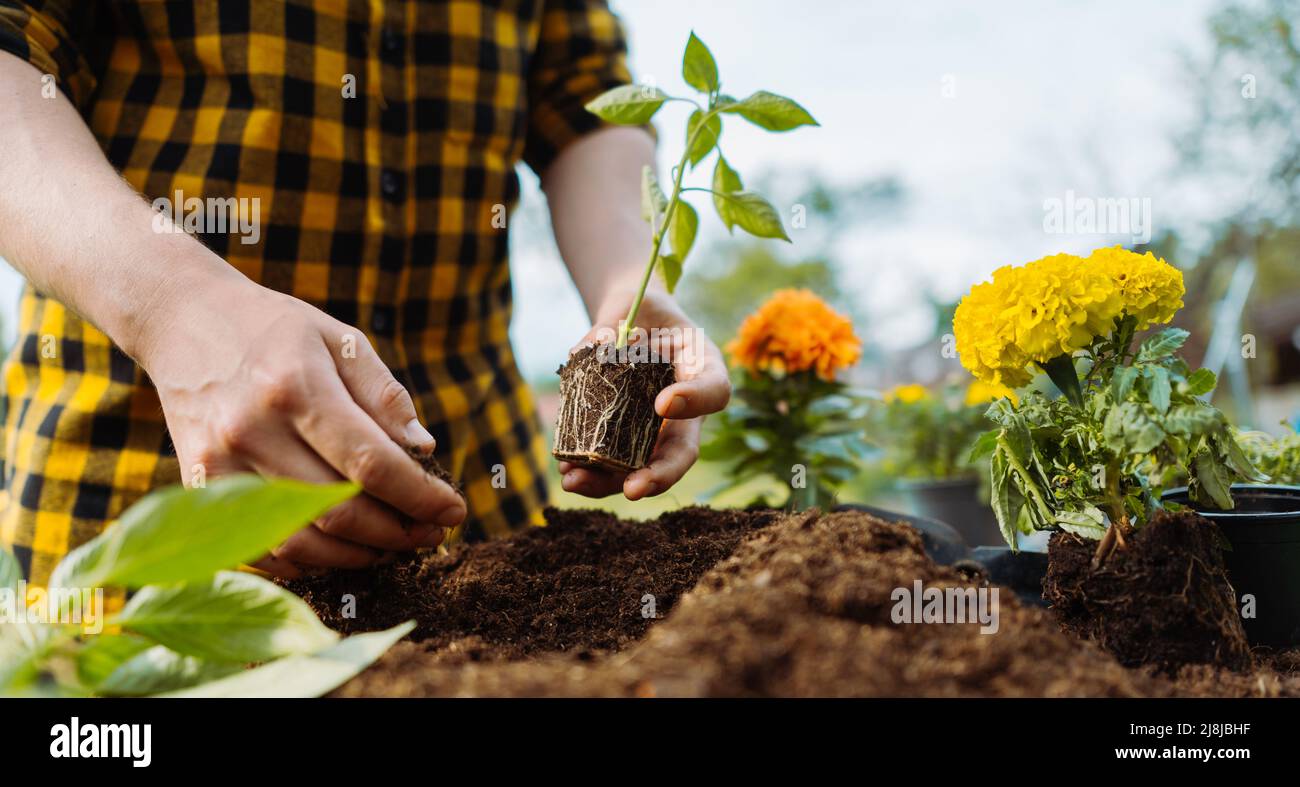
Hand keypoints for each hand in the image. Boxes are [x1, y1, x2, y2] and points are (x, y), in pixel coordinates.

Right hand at [136, 270, 465, 577]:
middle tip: (431, 533)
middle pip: (340, 510)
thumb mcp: (341, 339)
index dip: (420, 496)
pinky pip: (262, 550)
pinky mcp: (198, 488)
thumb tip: (425, 450)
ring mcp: (219, 464)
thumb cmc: (276, 329)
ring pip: (303, 541)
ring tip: (394, 544)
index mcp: (295, 386)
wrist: (182, 322)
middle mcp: (252, 430)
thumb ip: (384, 396)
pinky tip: (343, 548)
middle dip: (399, 531)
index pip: (371, 463)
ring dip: (359, 554)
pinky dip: (310, 562)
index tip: (454, 509)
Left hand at [558, 290, 729, 499]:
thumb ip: (613, 324)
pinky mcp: (626, 435)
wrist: (631, 320)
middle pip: (681, 452)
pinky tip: (567, 471)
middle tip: (634, 488)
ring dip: (609, 481)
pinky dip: (589, 469)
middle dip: (657, 475)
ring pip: (644, 466)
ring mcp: (657, 427)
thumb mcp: (639, 303)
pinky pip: (612, 461)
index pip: (714, 391)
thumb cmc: (645, 309)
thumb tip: (589, 349)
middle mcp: (685, 409)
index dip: (694, 402)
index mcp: (702, 371)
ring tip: (575, 481)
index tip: (662, 403)